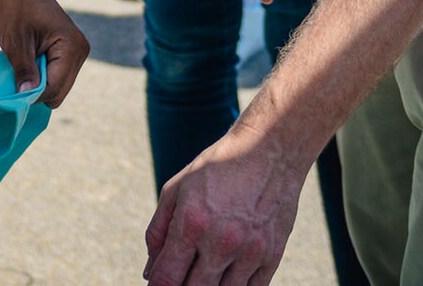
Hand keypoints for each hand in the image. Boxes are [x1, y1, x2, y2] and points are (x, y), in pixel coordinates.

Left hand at [0, 0, 89, 107]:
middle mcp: (80, 50)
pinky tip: (25, 60)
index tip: (10, 87)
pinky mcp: (67, 50)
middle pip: (59, 90)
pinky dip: (39, 74)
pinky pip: (55, 74)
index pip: (55, 88)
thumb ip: (24, 70)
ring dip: (37, 81)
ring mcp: (75, 50)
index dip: (32, 93)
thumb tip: (27, 97)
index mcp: (72, 46)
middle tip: (13, 75)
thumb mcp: (15, 41)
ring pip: (57, 85)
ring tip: (20, 64)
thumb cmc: (13, 6)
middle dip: (36, 88)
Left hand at [145, 130, 307, 283]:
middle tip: (181, 277)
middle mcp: (221, 241)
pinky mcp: (272, 255)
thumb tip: (150, 272)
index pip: (167, 279)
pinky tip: (226, 277)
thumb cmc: (218, 168)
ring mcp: (250, 252)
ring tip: (204, 274)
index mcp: (192, 223)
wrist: (270, 149)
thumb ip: (159, 232)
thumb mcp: (177, 189)